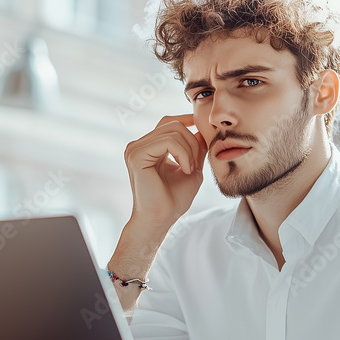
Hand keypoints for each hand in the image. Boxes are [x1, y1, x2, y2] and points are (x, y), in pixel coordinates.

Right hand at [123, 114, 207, 228]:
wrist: (161, 219)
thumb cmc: (174, 200)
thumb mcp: (191, 168)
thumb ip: (195, 148)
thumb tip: (201, 129)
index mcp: (148, 147)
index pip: (168, 123)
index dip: (187, 120)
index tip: (203, 130)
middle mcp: (138, 145)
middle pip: (173, 124)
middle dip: (192, 141)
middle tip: (196, 165)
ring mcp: (135, 149)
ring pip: (172, 131)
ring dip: (189, 149)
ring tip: (191, 169)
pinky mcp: (136, 155)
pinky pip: (168, 141)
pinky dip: (183, 154)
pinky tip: (185, 169)